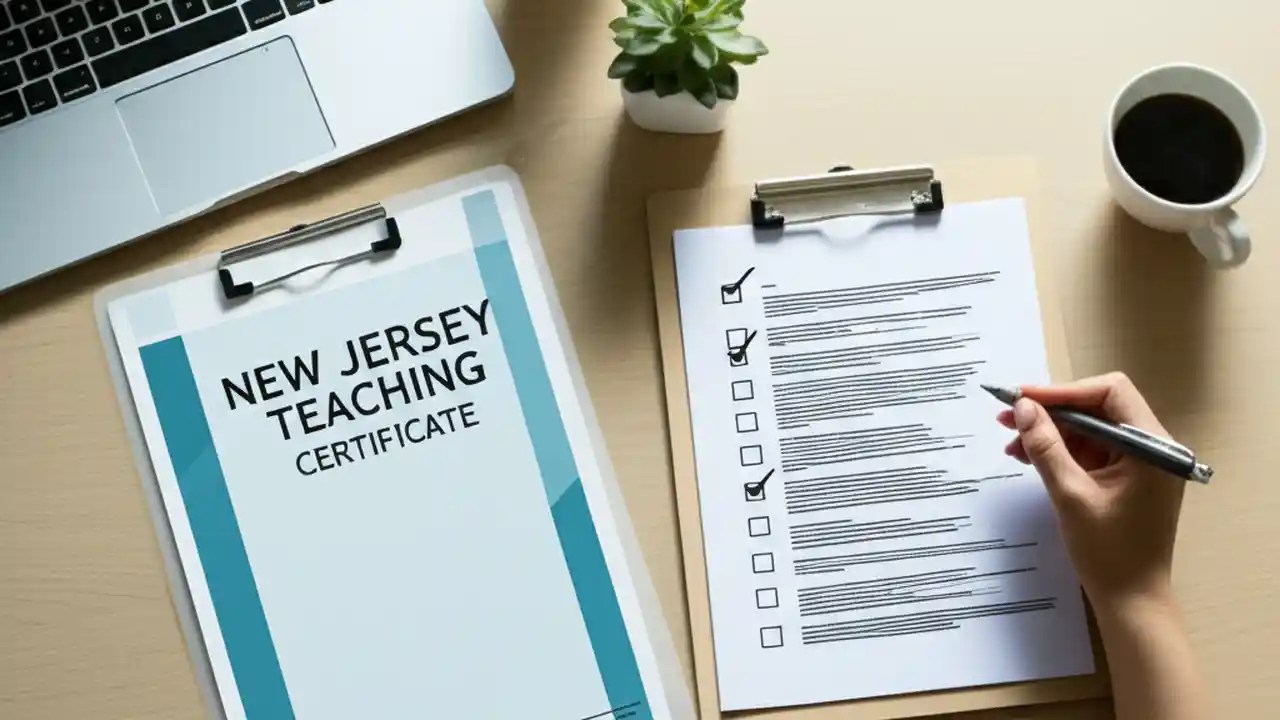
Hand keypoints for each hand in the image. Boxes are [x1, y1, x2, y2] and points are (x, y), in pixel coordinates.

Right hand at [996, 372, 1184, 612]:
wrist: (1131, 601)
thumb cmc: (1108, 552)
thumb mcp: (1071, 495)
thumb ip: (1047, 448)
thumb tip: (1023, 408)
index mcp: (1153, 447)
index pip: (1110, 393)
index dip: (1064, 392)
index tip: (1023, 398)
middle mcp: (1153, 448)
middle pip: (1099, 409)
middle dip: (1052, 412)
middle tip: (1007, 416)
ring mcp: (1141, 463)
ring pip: (1091, 430)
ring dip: (1052, 432)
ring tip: (1011, 440)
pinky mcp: (1128, 478)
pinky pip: (1092, 452)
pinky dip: (1061, 451)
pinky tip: (1028, 455)